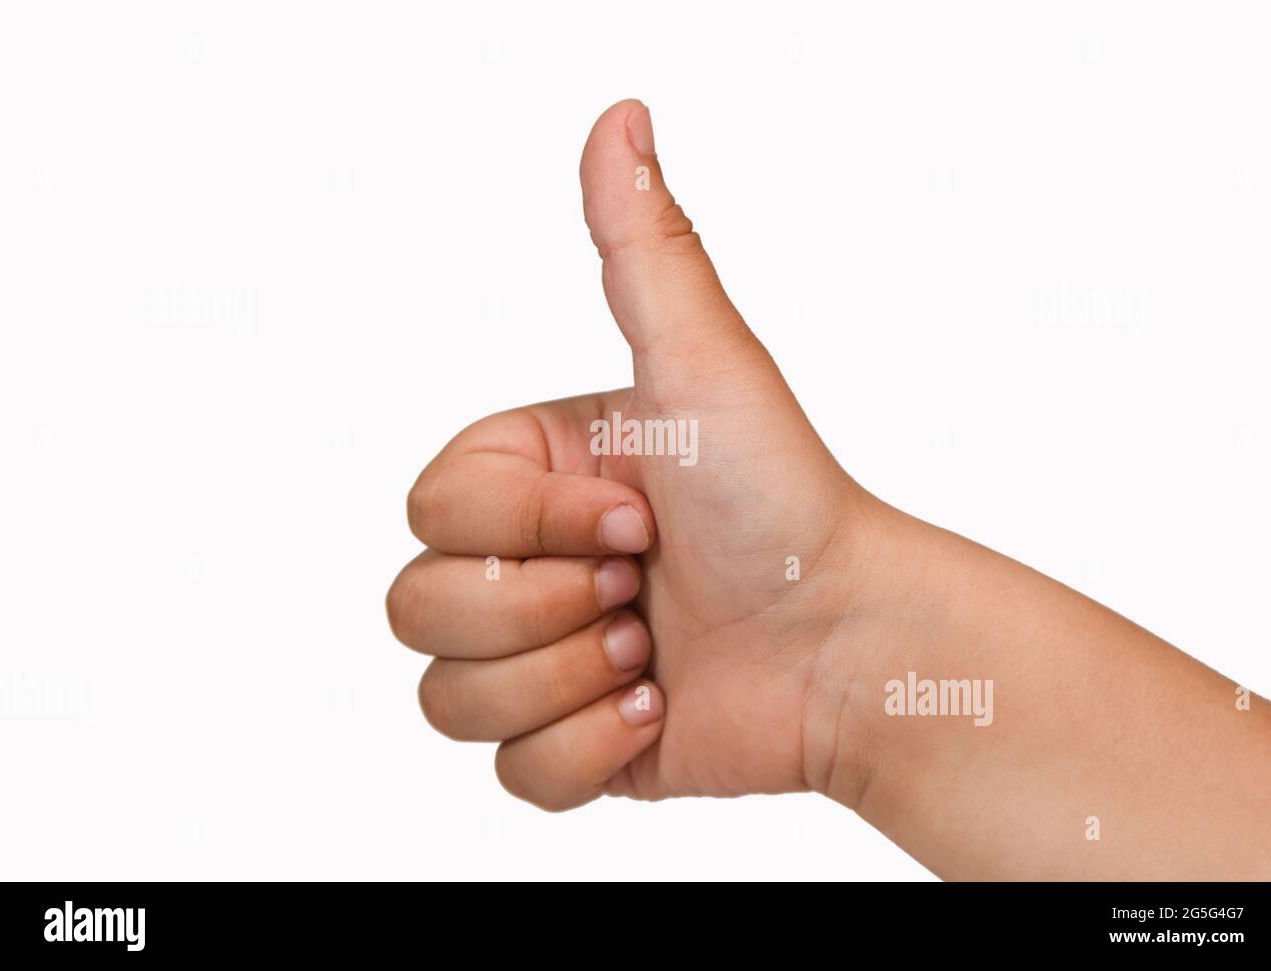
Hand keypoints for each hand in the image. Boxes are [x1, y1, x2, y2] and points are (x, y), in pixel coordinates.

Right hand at [387, 99, 876, 808]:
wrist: (852, 642)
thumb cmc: (783, 499)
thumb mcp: (703, 365)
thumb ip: (644, 248)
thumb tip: (621, 119)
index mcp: (527, 476)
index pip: (430, 512)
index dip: (531, 525)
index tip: (638, 515)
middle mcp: (525, 562)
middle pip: (418, 609)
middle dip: (545, 608)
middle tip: (643, 586)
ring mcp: (542, 658)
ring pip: (450, 700)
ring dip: (568, 679)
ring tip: (654, 647)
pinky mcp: (571, 743)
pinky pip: (512, 774)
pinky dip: (592, 751)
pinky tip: (662, 709)